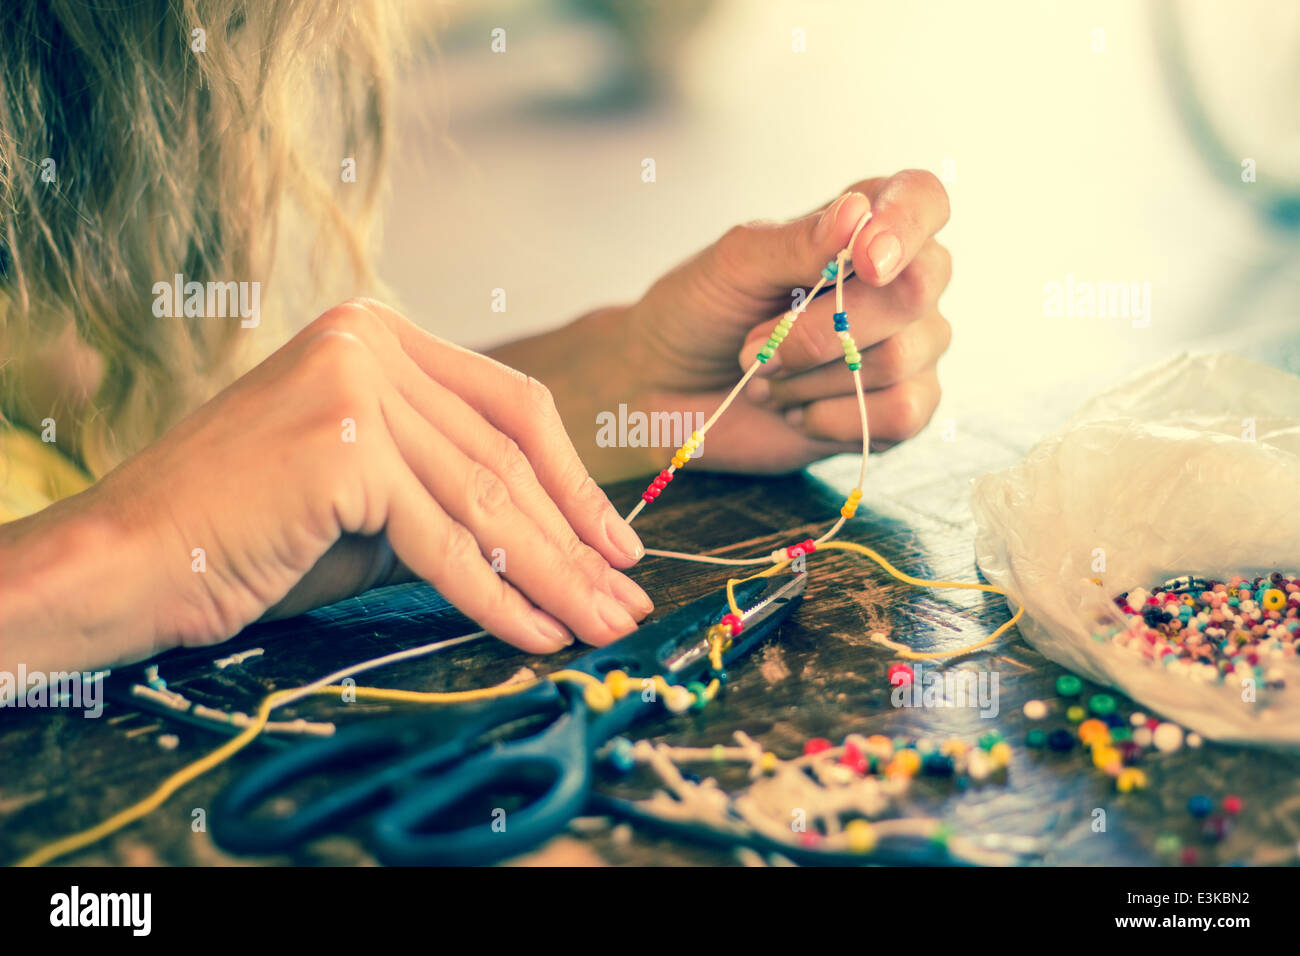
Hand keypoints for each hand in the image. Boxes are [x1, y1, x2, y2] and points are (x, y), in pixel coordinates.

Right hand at [0, 300, 652, 673]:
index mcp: (378, 334)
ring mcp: (355, 384)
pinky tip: (540, 634)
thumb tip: (553, 536)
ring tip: (599, 625)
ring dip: (553, 576)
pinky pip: (443, 540)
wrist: (128, 559)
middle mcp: (370, 341)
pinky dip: (498, 596)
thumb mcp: (368, 497)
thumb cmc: (245, 534)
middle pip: (505, 458)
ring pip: (484, 501)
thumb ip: (447, 489)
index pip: (509, 408)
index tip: (615, 544)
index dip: (571, 483)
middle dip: (573, 541)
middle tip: (623, 599)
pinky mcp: (343, 444)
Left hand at [623, 172, 951, 473]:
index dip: (906, 224)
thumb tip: (857, 213)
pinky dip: (831, 418)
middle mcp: (900, 282)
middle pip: (914, 290)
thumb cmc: (701, 313)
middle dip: (822, 328)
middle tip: (754, 344)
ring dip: (809, 377)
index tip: (864, 258)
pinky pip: (902, 415)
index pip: (923, 200)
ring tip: (765, 376)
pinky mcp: (897, 410)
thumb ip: (796, 242)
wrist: (668, 390)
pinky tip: (794, 410)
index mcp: (865, 226)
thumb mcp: (734, 265)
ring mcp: (907, 347)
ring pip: (899, 359)